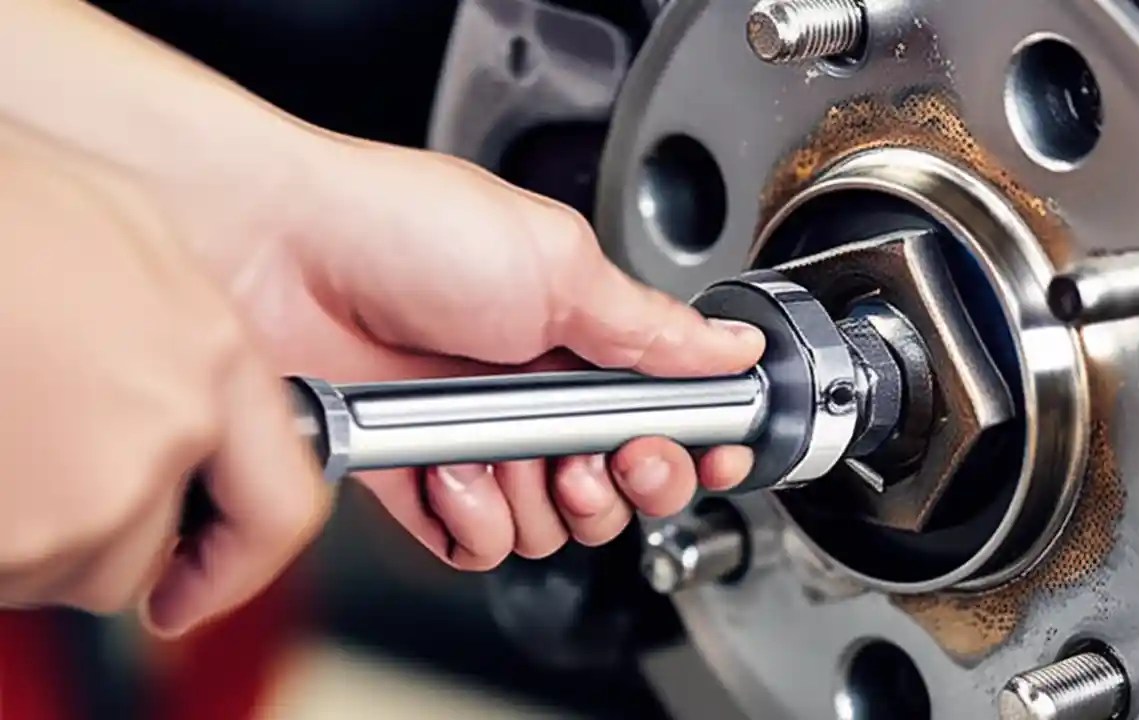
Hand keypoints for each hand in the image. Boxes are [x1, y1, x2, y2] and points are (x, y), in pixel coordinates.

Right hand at [0, 124, 327, 635]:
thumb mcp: (127, 237)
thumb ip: (192, 346)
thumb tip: (211, 413)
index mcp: (208, 361)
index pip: (283, 508)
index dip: (241, 557)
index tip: (203, 574)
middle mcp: (155, 439)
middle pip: (142, 555)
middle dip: (94, 531)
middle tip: (36, 454)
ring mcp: (66, 500)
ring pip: (60, 572)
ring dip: (26, 531)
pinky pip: (2, 575)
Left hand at [193, 139, 764, 569]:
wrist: (280, 249)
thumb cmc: (409, 230)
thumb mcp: (560, 264)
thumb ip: (653, 328)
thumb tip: (732, 347)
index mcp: (581, 334)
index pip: (665, 414)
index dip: (690, 449)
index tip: (697, 456)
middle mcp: (534, 389)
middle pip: (617, 486)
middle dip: (622, 483)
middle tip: (601, 455)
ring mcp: (478, 436)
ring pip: (548, 525)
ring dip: (534, 499)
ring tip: (505, 450)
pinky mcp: (416, 474)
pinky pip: (473, 540)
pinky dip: (472, 521)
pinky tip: (456, 475)